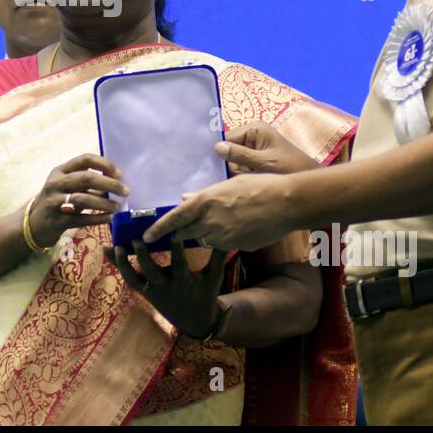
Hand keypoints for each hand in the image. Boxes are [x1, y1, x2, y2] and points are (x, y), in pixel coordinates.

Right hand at [26, 153, 126, 249]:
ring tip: (117, 207)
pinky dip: (98, 218)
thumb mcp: (65, 186)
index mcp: (60, 171)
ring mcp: (54, 202)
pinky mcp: (57, 221)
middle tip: (125, 191)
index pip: (85, 159)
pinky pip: (81, 219)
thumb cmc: (55, 201)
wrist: (33, 225)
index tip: (119, 173)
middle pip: (86, 178)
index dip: (104, 164)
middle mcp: (56, 183)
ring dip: (104, 203)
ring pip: (83, 199)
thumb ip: (85, 181)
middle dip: (109, 184)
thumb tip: (114, 181)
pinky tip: (109, 218)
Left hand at [112, 239, 227, 337]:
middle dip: (143, 257)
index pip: (179, 265)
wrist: (195, 320)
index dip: (176, 250)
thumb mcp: (214, 277)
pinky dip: (116, 265)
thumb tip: (225, 234)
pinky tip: (107, 249)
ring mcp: (152, 290)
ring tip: (115, 245)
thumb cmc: (205, 293)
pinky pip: (127, 278)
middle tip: (137, 238)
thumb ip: (218, 256)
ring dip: (122, 263)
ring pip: (133, 279)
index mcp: (184, 282)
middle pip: (152, 272)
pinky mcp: (144, 291)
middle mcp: (165, 287)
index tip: (172, 232)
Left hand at [142, 172, 299, 251]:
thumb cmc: (259, 186)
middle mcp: (210, 221)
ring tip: (214, 226)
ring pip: (204, 241)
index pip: (174, 219)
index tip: (146, 236)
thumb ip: (204, 196)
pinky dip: (222, 239)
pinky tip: (236, 228)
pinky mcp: (237, 247)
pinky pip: (223, 245)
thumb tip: (185, 200)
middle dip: (178, 235)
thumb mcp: (228, 184)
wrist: (287, 203)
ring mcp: (224, 237)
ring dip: (203, 235)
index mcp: (205, 202)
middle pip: (185, 234)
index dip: (158, 229)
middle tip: (173, 235)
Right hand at [215, 121, 314, 174]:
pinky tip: (253, 181)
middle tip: (247, 174)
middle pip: (229, 151)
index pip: (227, 138)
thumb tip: (216, 147)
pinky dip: (245, 176)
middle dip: (234, 165)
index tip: (222, 168)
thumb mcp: (264, 163)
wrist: (310, 181)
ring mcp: (254, 148)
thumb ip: (240, 155)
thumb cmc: (290, 168)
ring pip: (234, 162)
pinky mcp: (256, 161)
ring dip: (240, 173)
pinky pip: (242, 168)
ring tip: (254, 178)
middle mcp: (252, 136)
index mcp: (254, 129)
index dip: (223, 153)